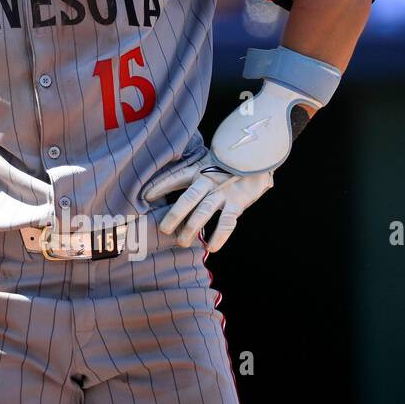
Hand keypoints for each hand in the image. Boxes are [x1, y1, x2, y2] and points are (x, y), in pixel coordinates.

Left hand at [142, 151, 272, 251]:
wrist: (259, 155)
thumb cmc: (229, 163)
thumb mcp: (208, 163)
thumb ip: (191, 173)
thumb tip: (162, 186)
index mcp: (199, 170)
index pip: (175, 178)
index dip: (160, 186)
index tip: (145, 196)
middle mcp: (208, 181)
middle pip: (188, 198)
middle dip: (174, 214)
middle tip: (163, 230)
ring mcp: (223, 192)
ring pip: (204, 211)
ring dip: (192, 228)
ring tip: (182, 242)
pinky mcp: (238, 202)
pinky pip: (227, 222)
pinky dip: (219, 235)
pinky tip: (211, 247)